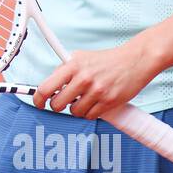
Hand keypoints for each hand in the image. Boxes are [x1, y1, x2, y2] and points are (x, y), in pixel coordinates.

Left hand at [33, 38, 158, 119]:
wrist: (135, 60)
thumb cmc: (107, 60)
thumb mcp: (81, 57)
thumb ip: (64, 70)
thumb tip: (48, 86)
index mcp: (72, 65)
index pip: (46, 87)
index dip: (38, 99)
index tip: (39, 103)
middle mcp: (83, 78)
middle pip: (58, 104)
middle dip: (59, 105)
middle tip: (64, 102)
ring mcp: (96, 91)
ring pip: (75, 111)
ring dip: (77, 108)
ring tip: (84, 98)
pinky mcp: (109, 101)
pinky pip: (90, 115)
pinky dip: (90, 112)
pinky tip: (95, 102)